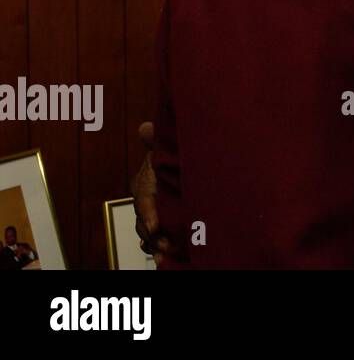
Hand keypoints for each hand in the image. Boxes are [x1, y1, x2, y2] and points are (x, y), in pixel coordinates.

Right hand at [131, 122, 171, 265]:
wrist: (180, 162)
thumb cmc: (172, 154)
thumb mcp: (165, 146)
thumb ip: (156, 139)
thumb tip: (146, 127)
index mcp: (145, 181)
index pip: (143, 199)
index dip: (148, 213)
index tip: (156, 225)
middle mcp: (146, 199)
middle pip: (144, 221)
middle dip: (154, 234)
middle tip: (167, 244)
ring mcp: (153, 213)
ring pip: (148, 232)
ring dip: (155, 244)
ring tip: (166, 254)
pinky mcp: (162, 223)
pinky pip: (154, 238)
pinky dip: (156, 247)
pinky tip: (162, 257)